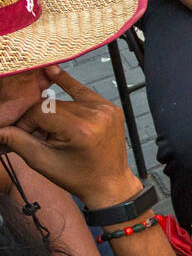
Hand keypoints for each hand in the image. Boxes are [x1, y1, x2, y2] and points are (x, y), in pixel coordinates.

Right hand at [0, 66, 139, 208]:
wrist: (110, 184)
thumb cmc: (79, 177)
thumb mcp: (43, 162)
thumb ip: (17, 141)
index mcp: (81, 129)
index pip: (40, 111)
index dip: (27, 123)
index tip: (24, 135)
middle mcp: (96, 115)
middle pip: (51, 104)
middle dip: (39, 119)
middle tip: (39, 136)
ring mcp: (106, 109)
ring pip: (63, 100)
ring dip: (53, 112)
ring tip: (54, 132)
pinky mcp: (109, 107)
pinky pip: (82, 91)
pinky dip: (67, 83)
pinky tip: (51, 72)